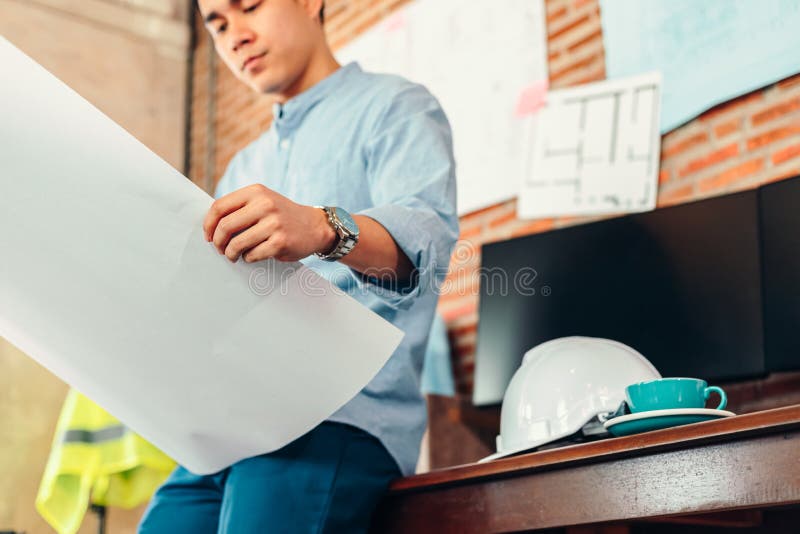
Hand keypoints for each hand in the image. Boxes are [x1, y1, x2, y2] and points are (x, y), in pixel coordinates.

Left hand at [203, 184, 336, 262]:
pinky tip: (252, 255)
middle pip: (225, 226)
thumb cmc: (281, 216)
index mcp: (256, 192)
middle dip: (218, 242)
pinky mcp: (280, 242)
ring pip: (237, 243)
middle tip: (220, 249)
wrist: (315, 226)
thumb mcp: (263, 202)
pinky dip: (248, 258)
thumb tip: (210, 226)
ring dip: (231, 253)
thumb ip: (239, 208)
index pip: (220, 206)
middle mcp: (265, 205)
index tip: (208, 236)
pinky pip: (252, 255)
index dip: (208, 224)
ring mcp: (274, 224)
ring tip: (233, 255)